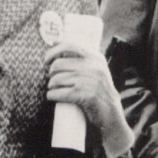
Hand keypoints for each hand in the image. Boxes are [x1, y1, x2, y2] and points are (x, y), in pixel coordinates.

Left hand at [46, 42, 131, 157]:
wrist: (111, 114)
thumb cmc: (98, 92)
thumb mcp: (95, 71)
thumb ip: (81, 60)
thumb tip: (55, 43)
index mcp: (96, 57)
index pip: (70, 45)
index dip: (53, 51)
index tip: (46, 60)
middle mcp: (93, 66)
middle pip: (58, 64)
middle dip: (51, 74)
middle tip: (52, 82)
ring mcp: (89, 80)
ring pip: (56, 79)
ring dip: (51, 86)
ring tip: (53, 90)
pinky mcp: (85, 95)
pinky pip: (58, 93)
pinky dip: (51, 95)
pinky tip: (52, 97)